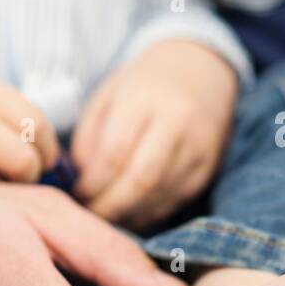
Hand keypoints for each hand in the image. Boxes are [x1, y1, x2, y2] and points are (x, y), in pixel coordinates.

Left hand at [71, 39, 236, 227]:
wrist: (200, 70)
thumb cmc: (144, 85)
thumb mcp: (108, 96)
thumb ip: (89, 136)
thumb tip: (80, 181)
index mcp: (144, 98)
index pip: (114, 153)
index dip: (92, 183)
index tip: (76, 194)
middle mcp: (177, 122)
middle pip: (140, 180)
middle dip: (110, 206)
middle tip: (89, 214)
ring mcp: (198, 146)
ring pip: (160, 195)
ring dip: (128, 213)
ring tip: (106, 216)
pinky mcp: (208, 166)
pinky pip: (176, 200)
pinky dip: (150, 213)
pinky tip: (130, 213)